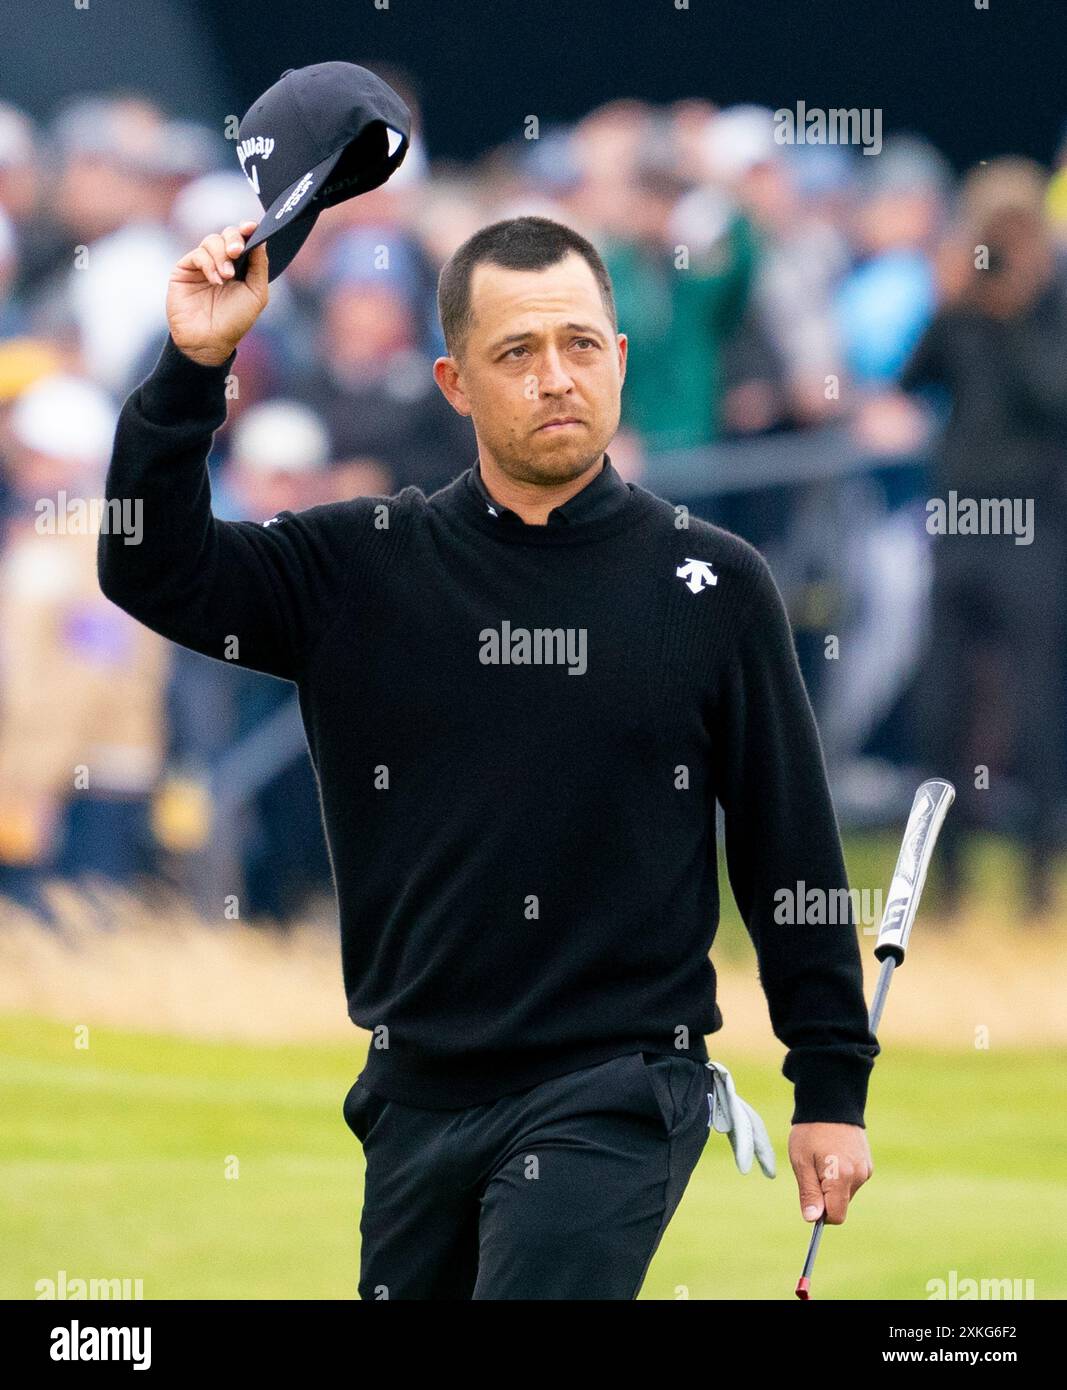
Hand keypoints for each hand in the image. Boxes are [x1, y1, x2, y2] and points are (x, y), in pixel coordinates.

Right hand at [166, 221, 268, 365]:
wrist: (209, 341)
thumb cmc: (235, 321)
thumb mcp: (256, 293)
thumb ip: (260, 265)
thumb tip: (261, 239)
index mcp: (241, 266)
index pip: (244, 240)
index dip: (247, 230)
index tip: (252, 227)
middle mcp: (222, 262)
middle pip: (227, 234)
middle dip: (234, 239)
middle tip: (237, 252)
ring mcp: (202, 264)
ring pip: (212, 241)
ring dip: (221, 256)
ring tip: (226, 277)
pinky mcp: (185, 269)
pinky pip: (198, 254)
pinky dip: (209, 264)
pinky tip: (215, 281)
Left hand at [789, 1122, 872, 1224]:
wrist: (830, 1103)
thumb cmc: (810, 1132)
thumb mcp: (801, 1162)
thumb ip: (809, 1192)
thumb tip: (813, 1219)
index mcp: (842, 1176)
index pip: (836, 1215)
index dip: (821, 1214)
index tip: (809, 1198)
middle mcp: (859, 1175)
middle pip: (840, 1205)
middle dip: (824, 1196)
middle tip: (812, 1170)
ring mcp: (866, 1169)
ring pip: (845, 1194)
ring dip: (832, 1186)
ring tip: (822, 1160)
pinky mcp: (868, 1164)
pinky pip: (852, 1182)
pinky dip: (841, 1177)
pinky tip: (832, 1156)